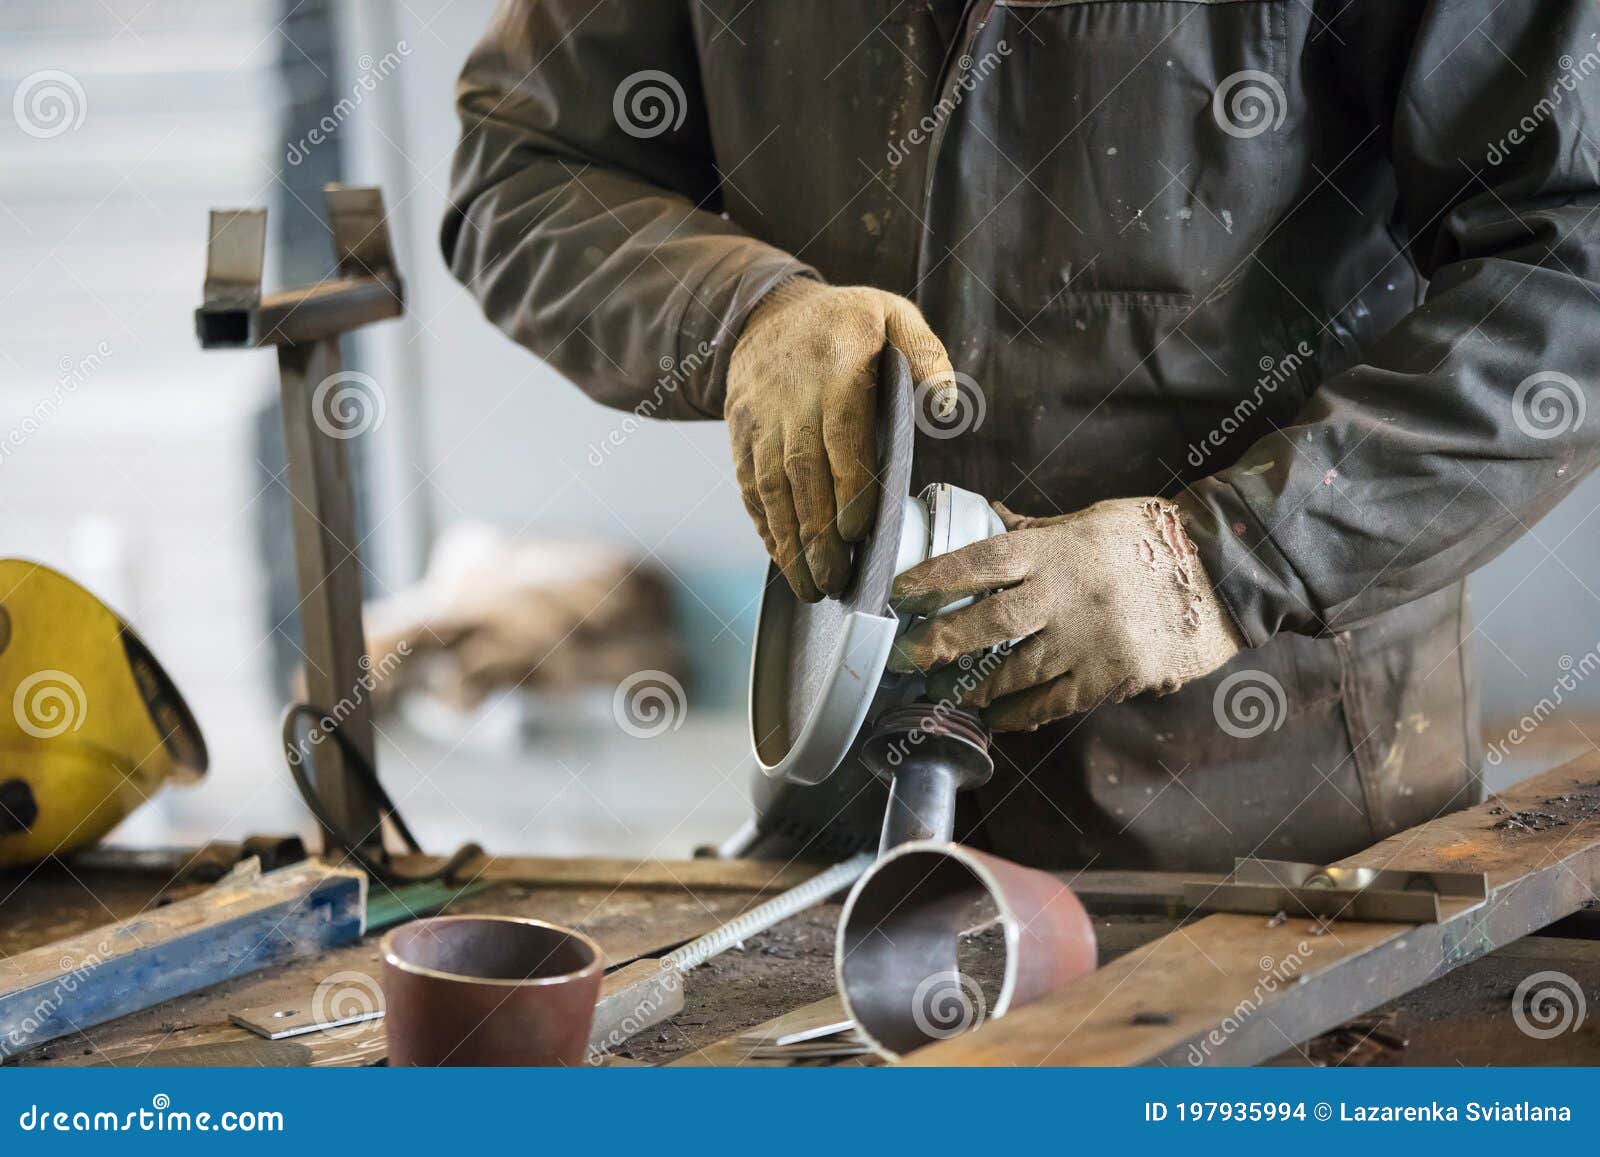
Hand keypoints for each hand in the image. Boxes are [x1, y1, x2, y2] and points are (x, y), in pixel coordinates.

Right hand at [726, 278, 953, 600]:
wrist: (770, 312)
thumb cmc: (847, 322)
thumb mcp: (894, 315)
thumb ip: (925, 354)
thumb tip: (945, 405)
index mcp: (837, 365)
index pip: (842, 433)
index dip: (848, 485)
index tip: (858, 531)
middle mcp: (791, 395)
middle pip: (802, 472)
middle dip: (816, 533)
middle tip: (834, 581)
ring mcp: (760, 416)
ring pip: (770, 486)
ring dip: (786, 540)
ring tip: (808, 585)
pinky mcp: (740, 432)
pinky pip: (749, 483)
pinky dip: (764, 524)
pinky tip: (781, 557)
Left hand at [888, 498, 1243, 730]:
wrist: (1225, 571)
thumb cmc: (1150, 538)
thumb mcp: (1088, 520)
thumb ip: (1034, 529)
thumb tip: (982, 519)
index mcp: (1055, 548)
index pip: (980, 561)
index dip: (934, 578)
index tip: (900, 592)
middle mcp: (1066, 594)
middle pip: (987, 622)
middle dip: (940, 644)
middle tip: (908, 658)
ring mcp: (1090, 639)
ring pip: (1016, 671)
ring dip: (975, 687)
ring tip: (946, 693)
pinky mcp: (1114, 675)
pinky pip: (1054, 702)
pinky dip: (1021, 713)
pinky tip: (998, 718)